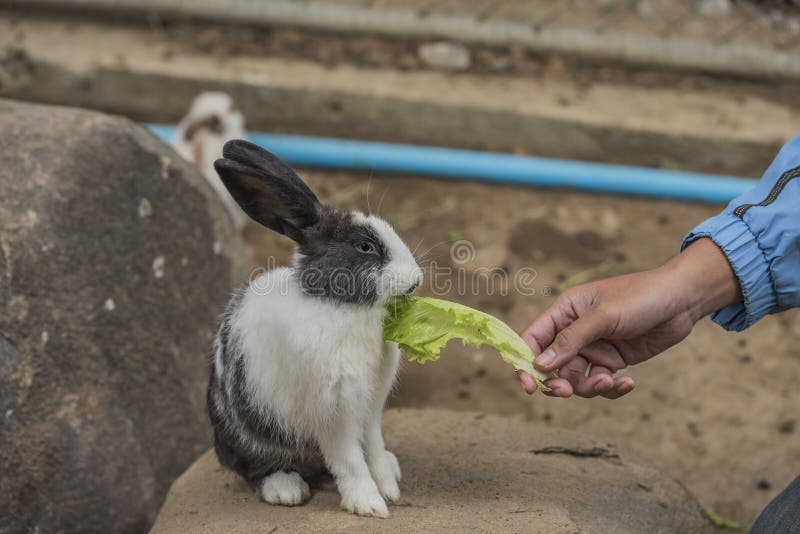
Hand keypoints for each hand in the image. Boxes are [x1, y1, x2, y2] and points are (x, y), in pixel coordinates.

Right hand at [518, 238, 741, 397]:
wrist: (682, 300)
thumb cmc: (641, 296)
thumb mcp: (604, 317)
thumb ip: (571, 340)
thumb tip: (540, 365)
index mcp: (564, 312)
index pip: (533, 339)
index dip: (526, 362)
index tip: (529, 385)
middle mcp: (575, 331)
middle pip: (552, 366)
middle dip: (559, 382)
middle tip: (568, 391)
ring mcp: (594, 347)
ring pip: (577, 379)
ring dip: (590, 387)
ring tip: (611, 381)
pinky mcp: (613, 360)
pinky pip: (601, 382)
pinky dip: (611, 387)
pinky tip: (628, 383)